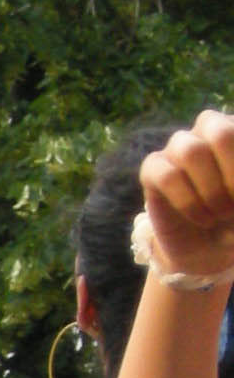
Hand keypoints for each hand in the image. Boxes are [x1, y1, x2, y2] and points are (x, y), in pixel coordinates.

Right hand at [139, 112, 233, 280]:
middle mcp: (207, 131)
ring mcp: (177, 149)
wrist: (212, 246)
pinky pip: (166, 176)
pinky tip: (201, 218)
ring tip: (221, 214)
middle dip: (231, 171)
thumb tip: (232, 189)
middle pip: (218, 131)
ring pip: (190, 151)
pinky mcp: (152, 171)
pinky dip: (187, 201)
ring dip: (211, 189)